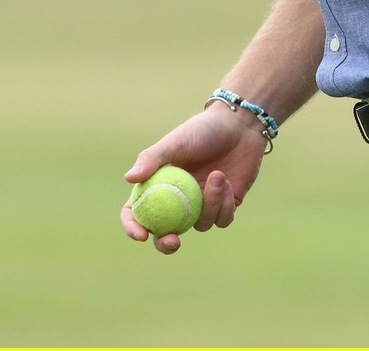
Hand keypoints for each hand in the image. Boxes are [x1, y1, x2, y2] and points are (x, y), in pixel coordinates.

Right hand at [121, 103, 266, 253]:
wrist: (239, 125)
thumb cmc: (203, 129)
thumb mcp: (176, 141)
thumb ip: (153, 158)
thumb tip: (129, 178)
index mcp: (159, 184)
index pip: (137, 211)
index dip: (134, 227)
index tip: (141, 235)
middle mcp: (178, 198)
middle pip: (164, 232)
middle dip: (165, 243)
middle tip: (173, 241)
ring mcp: (201, 204)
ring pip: (199, 225)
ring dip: (209, 205)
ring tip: (217, 175)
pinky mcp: (225, 205)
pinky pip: (222, 220)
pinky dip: (225, 205)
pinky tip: (229, 181)